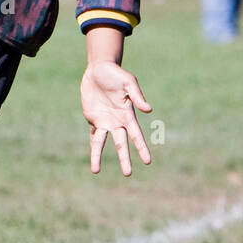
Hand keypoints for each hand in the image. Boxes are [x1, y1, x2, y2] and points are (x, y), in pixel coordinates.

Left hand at [81, 60, 152, 175]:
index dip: (142, 148)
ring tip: (96, 171)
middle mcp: (117, 121)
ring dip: (98, 156)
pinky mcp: (93, 117)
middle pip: (121, 143)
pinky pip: (93, 134)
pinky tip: (93, 157)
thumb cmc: (116, 74)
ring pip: (102, 142)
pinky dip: (93, 145)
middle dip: (124, 158)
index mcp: (128, 114)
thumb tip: (149, 110)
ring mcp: (104, 120)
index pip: (136, 135)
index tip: (148, 161)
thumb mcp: (129, 82)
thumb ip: (137, 96)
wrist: (99, 69)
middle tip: (128, 174)